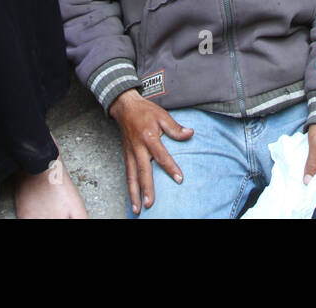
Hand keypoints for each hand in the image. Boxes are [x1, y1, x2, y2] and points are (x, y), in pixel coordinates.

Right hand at [109, 89, 192, 213]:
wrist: (125, 107)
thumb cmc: (145, 112)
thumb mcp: (162, 115)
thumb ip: (175, 127)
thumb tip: (190, 133)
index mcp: (149, 137)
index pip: (161, 155)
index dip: (170, 167)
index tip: (179, 179)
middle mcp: (138, 148)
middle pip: (143, 171)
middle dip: (146, 189)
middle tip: (150, 204)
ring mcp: (130, 153)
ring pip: (132, 176)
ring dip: (134, 194)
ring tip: (138, 209)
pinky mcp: (126, 156)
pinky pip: (128, 174)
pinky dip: (129, 187)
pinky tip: (132, 199)